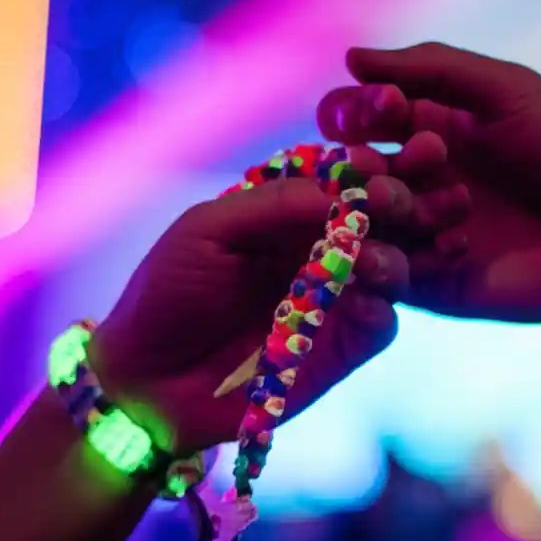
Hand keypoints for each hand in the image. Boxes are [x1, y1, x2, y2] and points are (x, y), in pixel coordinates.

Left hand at [86, 158, 431, 454]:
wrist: (146, 376)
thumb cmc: (166, 290)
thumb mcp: (205, 229)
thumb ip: (270, 205)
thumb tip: (338, 192)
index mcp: (288, 214)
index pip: (344, 182)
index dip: (365, 170)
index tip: (373, 165)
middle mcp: (319, 251)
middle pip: (380, 221)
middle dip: (394, 206)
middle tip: (390, 201)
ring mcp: (334, 300)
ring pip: (390, 271)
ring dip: (392, 258)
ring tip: (372, 259)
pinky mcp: (340, 350)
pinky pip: (379, 326)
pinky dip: (381, 310)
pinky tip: (367, 301)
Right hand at [317, 42, 540, 335]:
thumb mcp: (509, 92)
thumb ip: (432, 69)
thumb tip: (351, 57)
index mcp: (430, 129)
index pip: (356, 116)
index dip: (354, 108)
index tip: (386, 107)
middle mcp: (418, 182)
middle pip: (349, 171)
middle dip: (357, 165)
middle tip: (390, 166)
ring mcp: (423, 236)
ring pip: (361, 224)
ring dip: (376, 212)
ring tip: (405, 207)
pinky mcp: (434, 287)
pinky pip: (387, 277)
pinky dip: (390, 264)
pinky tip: (429, 250)